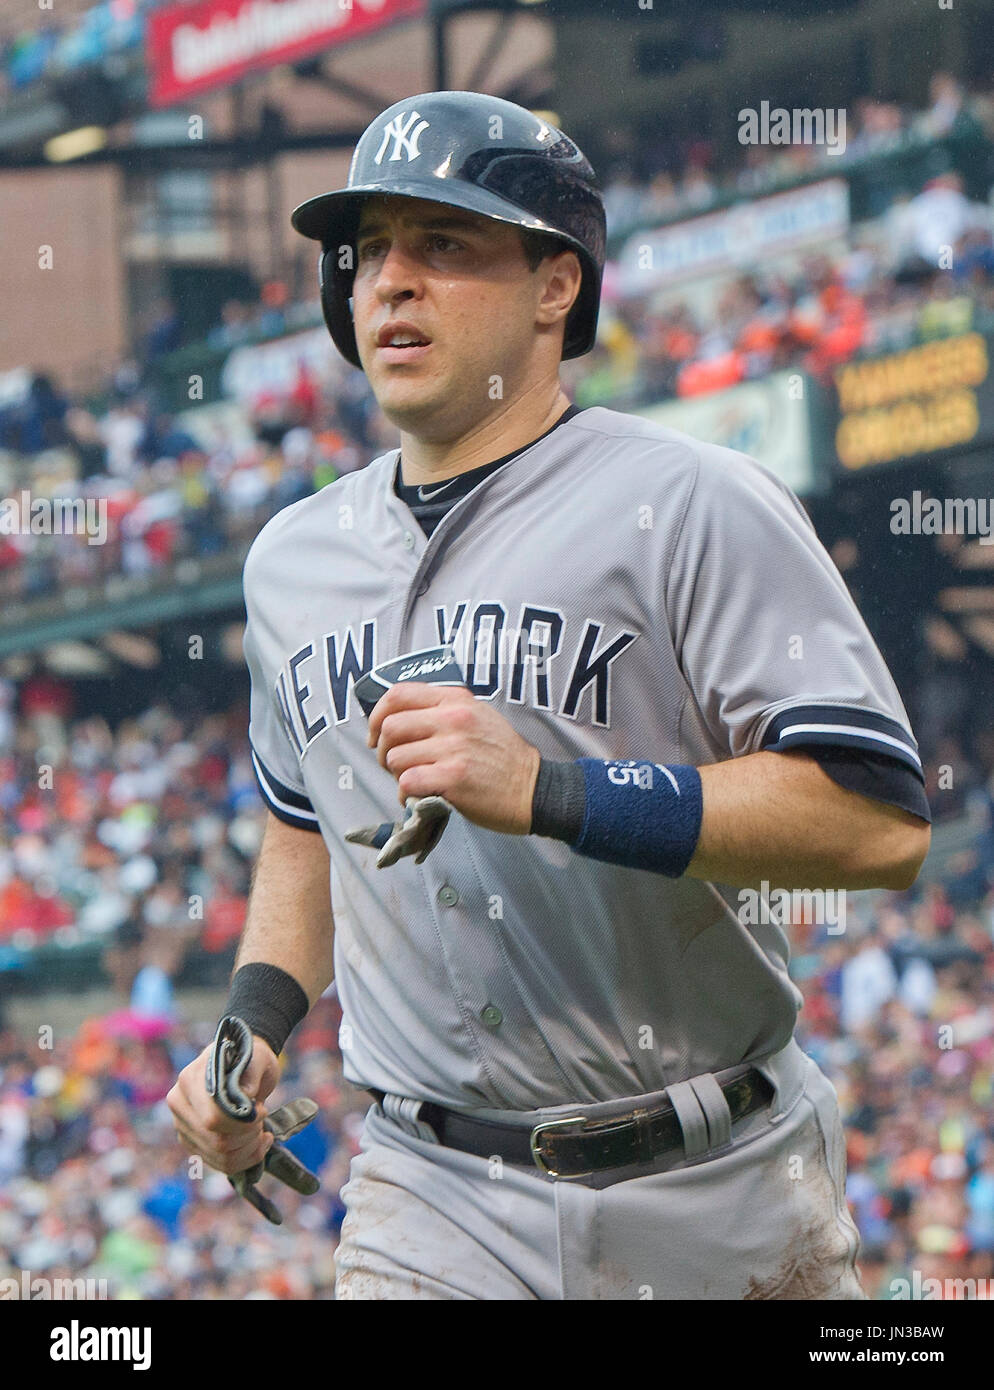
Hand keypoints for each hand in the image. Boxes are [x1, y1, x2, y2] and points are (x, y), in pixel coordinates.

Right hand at [167, 1033, 280, 1176]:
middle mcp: (180, 1105)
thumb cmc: (250, 1058)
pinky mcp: (194, 1144)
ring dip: (251, 1147)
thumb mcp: (258, 1057)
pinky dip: (247, 1158)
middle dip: (249, 1134)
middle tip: (262, 1116)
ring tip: (261, 1128)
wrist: (244, 1066)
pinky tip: (259, 1142)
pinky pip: (222, 1164)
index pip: (213, 1118)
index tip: (260, 1108)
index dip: (242, 1122)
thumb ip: (251, 1073)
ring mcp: (184, 1127)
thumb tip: (245, 1099)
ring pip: (221, 1157)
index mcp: (190, 1080)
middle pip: (217, 1141)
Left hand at [367, 683, 540, 834]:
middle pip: (391, 726)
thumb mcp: (479, 716)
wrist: (534, 789)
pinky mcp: (454, 777)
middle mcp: (454, 719)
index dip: (376, 715)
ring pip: (396, 757)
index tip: (377, 735)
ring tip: (412, 782)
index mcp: (456, 700)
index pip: (398, 694)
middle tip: (395, 765)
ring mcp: (454, 747)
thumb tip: (398, 719)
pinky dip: (405, 794)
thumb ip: (443, 711)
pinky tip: (418, 798)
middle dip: (384, 750)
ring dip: (396, 775)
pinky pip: (407, 782)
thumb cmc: (503, 757)